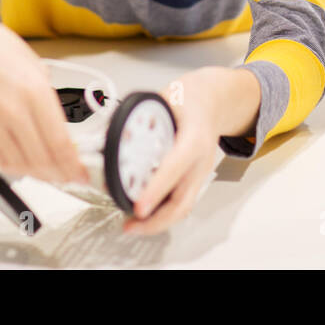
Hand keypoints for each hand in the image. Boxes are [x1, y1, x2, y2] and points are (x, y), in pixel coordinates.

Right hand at [0, 0, 88, 185]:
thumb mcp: (35, 66)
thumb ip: (48, 100)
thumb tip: (61, 130)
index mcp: (34, 90)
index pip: (59, 142)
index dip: (73, 165)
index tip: (81, 174)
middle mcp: (12, 110)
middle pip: (41, 159)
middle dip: (59, 173)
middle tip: (68, 176)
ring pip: (20, 165)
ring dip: (38, 174)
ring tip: (50, 171)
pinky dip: (15, 167)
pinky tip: (26, 163)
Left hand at [125, 66, 253, 235]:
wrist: (214, 102)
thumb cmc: (191, 98)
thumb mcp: (164, 98)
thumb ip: (139, 116)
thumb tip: (110, 134)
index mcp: (194, 138)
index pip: (174, 168)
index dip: (156, 190)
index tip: (138, 207)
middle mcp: (200, 160)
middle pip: (183, 200)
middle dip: (157, 220)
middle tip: (131, 225)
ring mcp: (200, 173)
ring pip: (184, 206)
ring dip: (159, 222)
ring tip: (133, 226)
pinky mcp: (195, 179)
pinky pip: (182, 202)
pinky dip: (164, 214)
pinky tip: (146, 217)